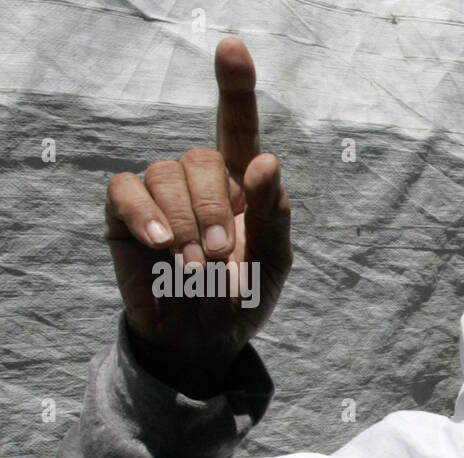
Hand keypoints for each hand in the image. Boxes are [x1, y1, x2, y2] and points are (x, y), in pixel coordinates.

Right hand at [104, 38, 290, 397]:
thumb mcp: (273, 259)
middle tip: (222, 255)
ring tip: (196, 266)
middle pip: (201, 158)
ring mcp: (161, 196)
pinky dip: (145, 216)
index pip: (238, 127)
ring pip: (165, 174)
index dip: (235, 86)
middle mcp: (201, 182)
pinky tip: (162, 246)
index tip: (232, 47)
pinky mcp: (125, 215)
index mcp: (243, 185)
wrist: (202, 340)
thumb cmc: (243, 296)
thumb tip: (265, 161)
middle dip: (215, 207)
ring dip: (185, 222)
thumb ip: (273, 212)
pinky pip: (126, 189)